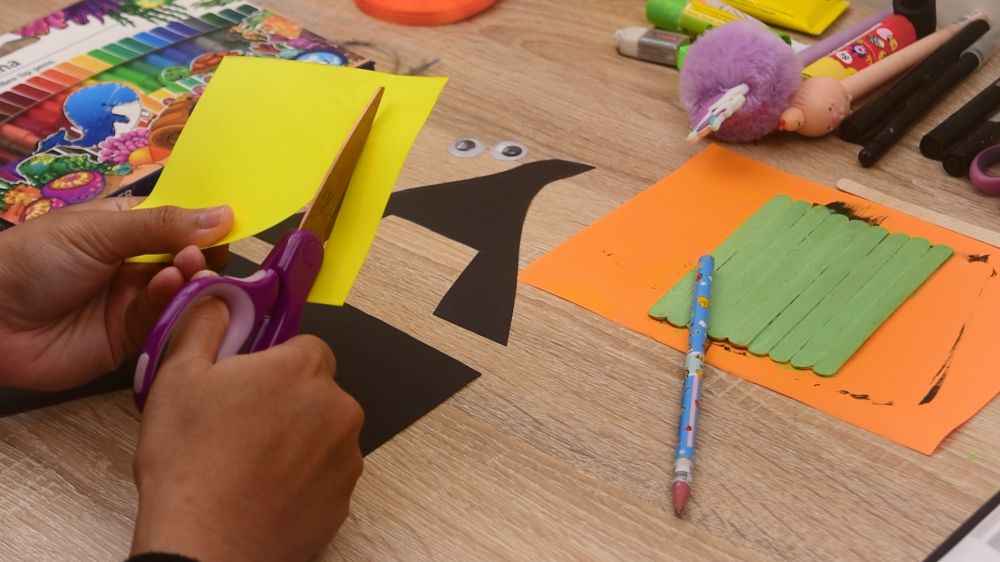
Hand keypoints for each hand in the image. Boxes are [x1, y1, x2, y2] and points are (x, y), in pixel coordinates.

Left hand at [0, 198, 232, 389]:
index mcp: (130, 227)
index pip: (183, 220)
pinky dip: (172, 302)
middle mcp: (139, 262)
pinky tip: (168, 286)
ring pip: (185, 290)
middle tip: (208, 251)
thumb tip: (226, 214)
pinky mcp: (134, 337)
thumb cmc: (34, 260)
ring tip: (192, 267)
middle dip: (206, 252)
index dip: (209, 220)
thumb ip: (163, 225)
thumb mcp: (100, 230)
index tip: (237, 219)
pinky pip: (165, 319)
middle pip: (193, 257)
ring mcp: (137, 300)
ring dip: (193, 277)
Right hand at [131, 298, 363, 560]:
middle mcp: (336, 407)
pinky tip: (265, 491)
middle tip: (241, 425)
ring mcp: (346, 456)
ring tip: (248, 463)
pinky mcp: (344, 498)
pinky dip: (304, 479)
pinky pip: (327, 475)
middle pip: (318, 390)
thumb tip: (218, 301)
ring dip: (298, 440)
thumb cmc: (191, 466)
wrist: (206, 545)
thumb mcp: (177, 377)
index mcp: (302, 370)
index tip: (251, 380)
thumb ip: (204, 326)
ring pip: (324, 433)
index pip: (307, 347)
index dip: (276, 363)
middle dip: (287, 401)